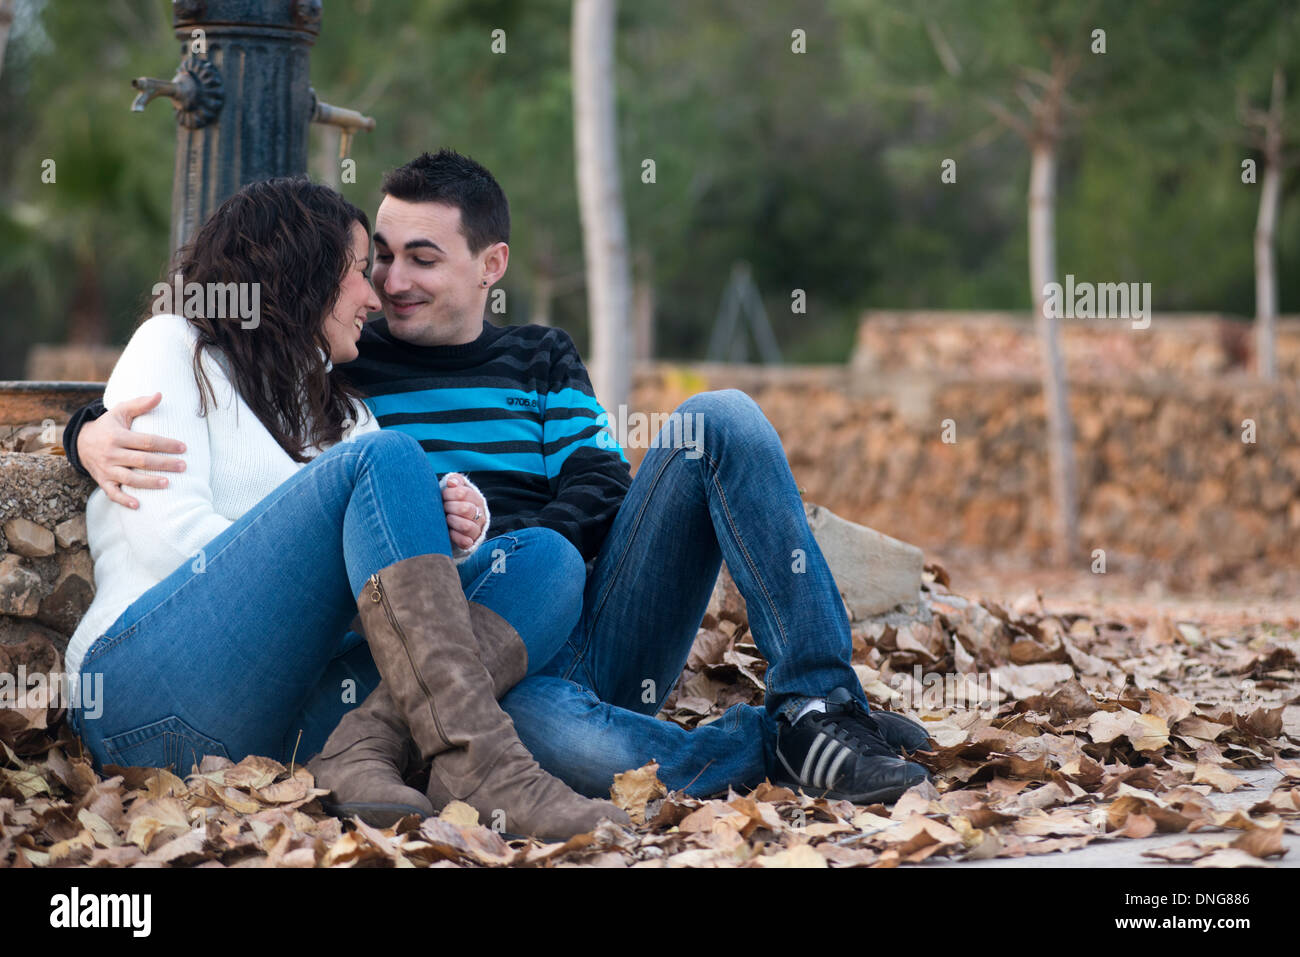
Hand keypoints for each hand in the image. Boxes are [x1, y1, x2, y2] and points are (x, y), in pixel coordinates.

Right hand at [79, 393, 186, 508]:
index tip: (184, 447)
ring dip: (149, 483)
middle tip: (183, 466)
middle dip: (164, 464)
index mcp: (118, 436)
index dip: (166, 444)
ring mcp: (107, 469)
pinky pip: (112, 493)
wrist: (81, 442)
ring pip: (130, 478)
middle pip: (142, 461)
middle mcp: (112, 454)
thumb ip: (140, 404)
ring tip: (168, 483)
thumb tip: (160, 394)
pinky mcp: (103, 481)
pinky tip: (138, 505)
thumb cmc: (109, 425)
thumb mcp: (121, 411)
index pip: (146, 441)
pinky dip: (124, 499)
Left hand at [442, 473, 486, 551]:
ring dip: (452, 521)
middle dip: (449, 507)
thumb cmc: (453, 504)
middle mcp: (480, 514)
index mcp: (476, 499)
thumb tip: (451, 482)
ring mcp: (476, 529)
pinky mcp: (471, 542)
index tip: (442, 496)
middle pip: (465, 509)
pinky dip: (455, 537)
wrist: (456, 524)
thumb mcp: (455, 490)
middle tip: (444, 508)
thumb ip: (455, 481)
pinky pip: (465, 541)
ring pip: (466, 526)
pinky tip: (449, 532)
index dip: (449, 494)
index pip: (463, 493)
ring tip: (446, 519)